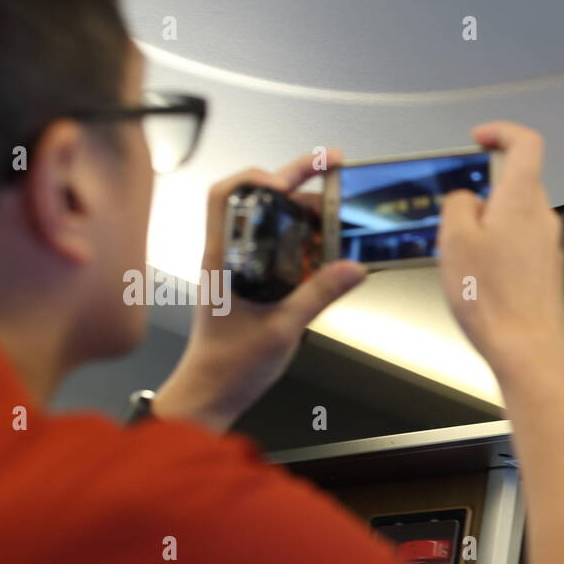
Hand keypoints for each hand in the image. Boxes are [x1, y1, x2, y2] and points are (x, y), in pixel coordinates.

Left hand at [155, 151, 367, 431]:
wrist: (211, 392)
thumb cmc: (228, 364)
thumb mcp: (283, 328)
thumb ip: (319, 295)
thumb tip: (352, 269)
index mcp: (222, 258)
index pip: (231, 194)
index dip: (264, 174)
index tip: (300, 171)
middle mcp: (226, 256)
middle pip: (258, 202)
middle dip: (297, 185)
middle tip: (332, 177)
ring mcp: (237, 267)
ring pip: (269, 225)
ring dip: (302, 218)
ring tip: (334, 222)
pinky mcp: (248, 282)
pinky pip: (275, 250)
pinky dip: (300, 245)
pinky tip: (323, 256)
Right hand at [437, 121, 563, 384]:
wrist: (525, 349)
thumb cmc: (491, 299)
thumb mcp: (454, 239)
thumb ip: (458, 204)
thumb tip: (465, 199)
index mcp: (522, 199)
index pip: (526, 143)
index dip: (501, 132)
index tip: (479, 140)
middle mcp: (542, 218)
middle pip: (517, 182)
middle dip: (484, 189)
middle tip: (455, 211)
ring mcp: (548, 245)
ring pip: (517, 216)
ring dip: (489, 223)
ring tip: (461, 251)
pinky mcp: (546, 271)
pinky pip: (520, 244)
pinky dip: (498, 247)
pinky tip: (478, 275)